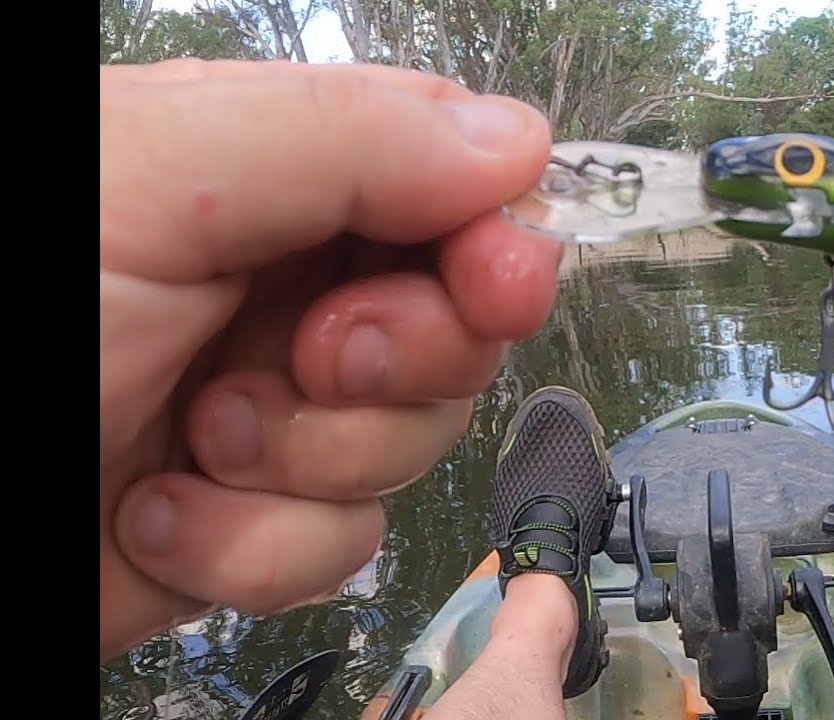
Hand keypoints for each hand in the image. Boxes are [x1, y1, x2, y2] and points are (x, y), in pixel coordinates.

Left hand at [100, 59, 560, 659]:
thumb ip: (342, 140)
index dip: (494, 237)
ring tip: (193, 440)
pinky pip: (340, 543)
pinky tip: (156, 516)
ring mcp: (272, 410)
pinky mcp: (252, 521)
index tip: (493, 287)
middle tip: (311, 360)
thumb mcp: (147, 186)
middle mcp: (279, 288)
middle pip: (453, 324)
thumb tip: (516, 144)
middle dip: (396, 361)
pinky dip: (251, 546)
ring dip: (307, 461)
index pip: (449, 183)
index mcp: (263, 175)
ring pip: (409, 442)